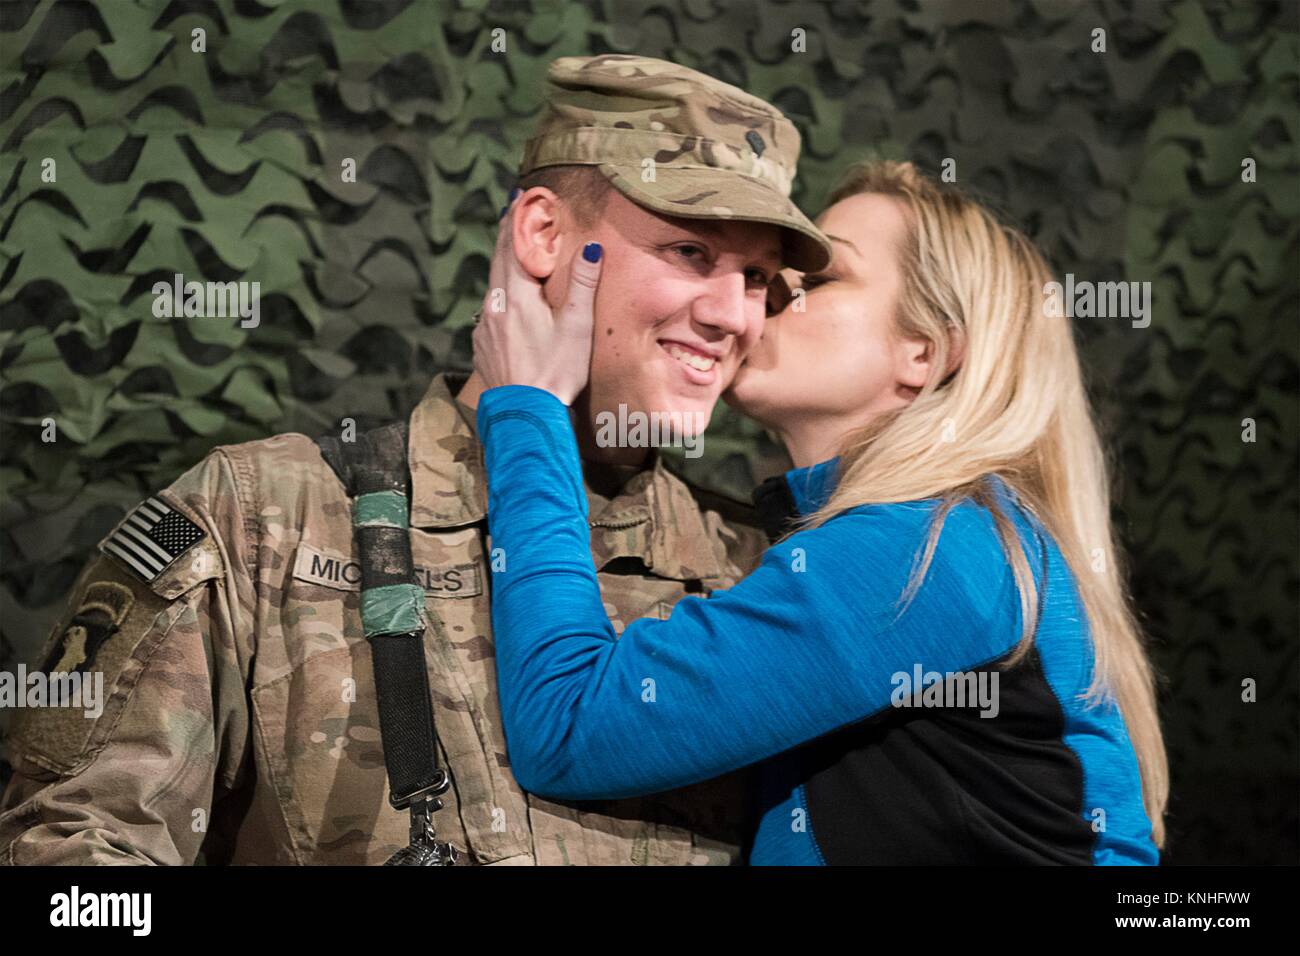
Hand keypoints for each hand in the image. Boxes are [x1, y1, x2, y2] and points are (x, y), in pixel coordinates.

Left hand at [472, 198, 602, 405]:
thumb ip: (582, 284)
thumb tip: (591, 247)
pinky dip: (498, 302)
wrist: (525, 415)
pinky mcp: (482, 349)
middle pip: (498, 263)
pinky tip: (506, 308)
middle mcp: (493, 308)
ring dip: (502, 270)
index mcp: (516, 297)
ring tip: (511, 258)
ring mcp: (483, 330)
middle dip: (506, 237)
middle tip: (510, 213)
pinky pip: (489, 316)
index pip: (513, 247)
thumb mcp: (577, 326)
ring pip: (492, 290)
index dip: (516, 220)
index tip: (518, 197)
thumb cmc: (556, 372)